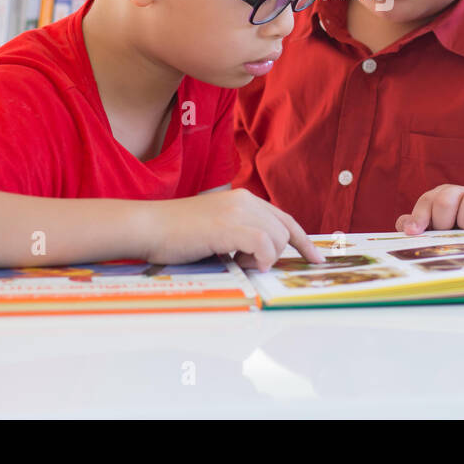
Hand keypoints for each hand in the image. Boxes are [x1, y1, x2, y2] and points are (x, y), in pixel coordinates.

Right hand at [143, 188, 322, 269]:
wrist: (147, 227)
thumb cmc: (176, 235)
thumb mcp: (216, 230)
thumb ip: (241, 236)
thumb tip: (263, 257)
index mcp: (242, 199)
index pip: (284, 219)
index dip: (303, 241)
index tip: (315, 258)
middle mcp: (244, 200)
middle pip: (284, 231)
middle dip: (276, 254)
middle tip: (251, 265)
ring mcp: (236, 211)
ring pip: (276, 238)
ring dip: (263, 258)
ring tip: (237, 261)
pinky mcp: (227, 226)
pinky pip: (263, 245)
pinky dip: (260, 258)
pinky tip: (242, 262)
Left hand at [395, 184, 463, 234]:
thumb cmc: (453, 233)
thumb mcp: (432, 229)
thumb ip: (415, 225)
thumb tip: (405, 227)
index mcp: (441, 196)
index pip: (427, 201)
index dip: (419, 217)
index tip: (414, 232)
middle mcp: (460, 193)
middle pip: (446, 200)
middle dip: (444, 222)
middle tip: (447, 233)